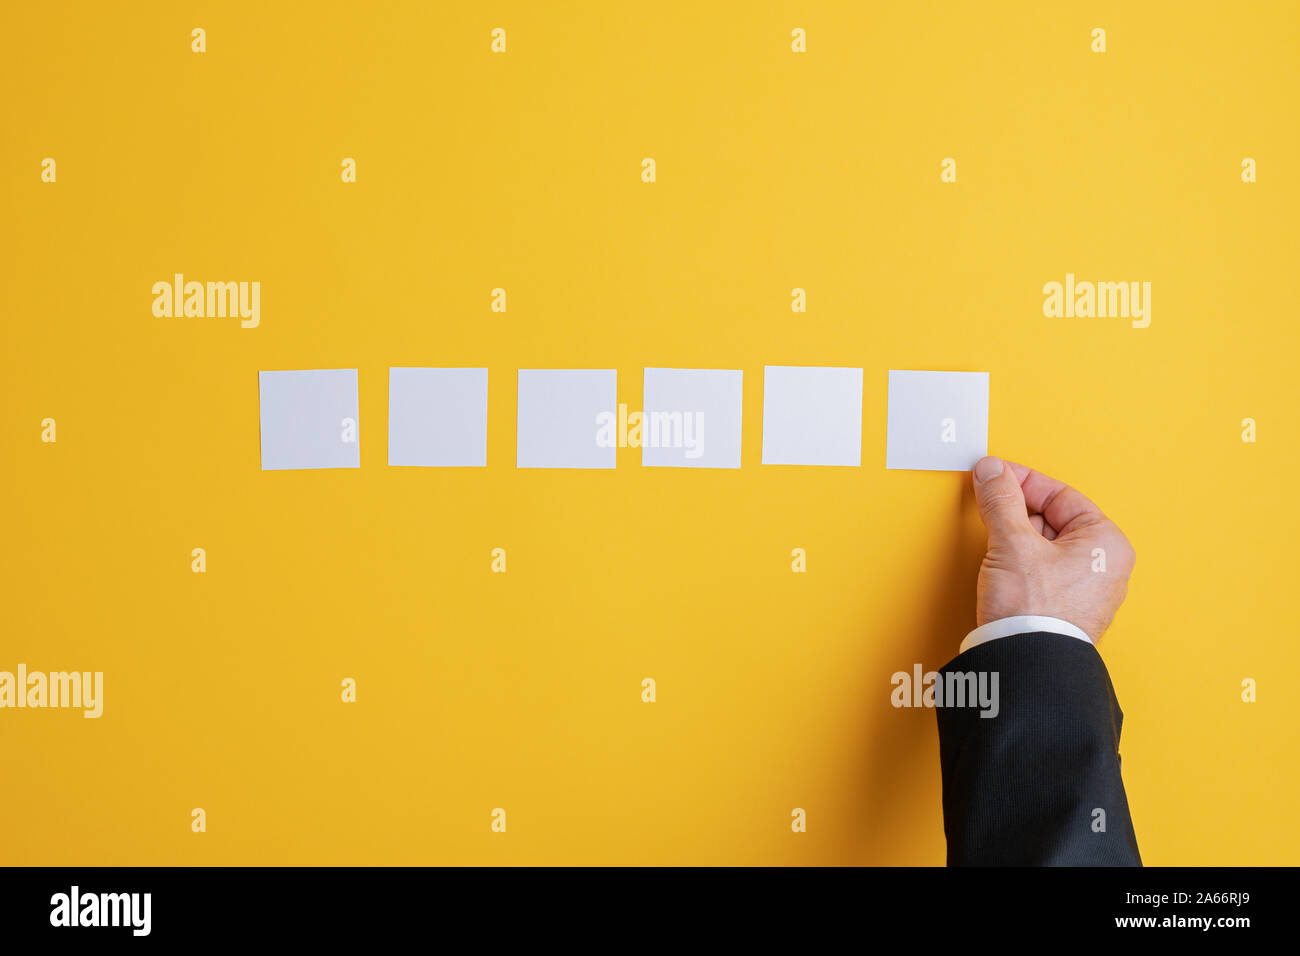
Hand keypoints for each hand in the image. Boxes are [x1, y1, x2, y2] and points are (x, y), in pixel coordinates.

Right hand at [971, 455, 1134, 641]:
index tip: (995, 475)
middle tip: (987, 501)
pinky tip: (1000, 565)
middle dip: (1016, 511)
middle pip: (1052, 520)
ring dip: (1015, 536)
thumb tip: (992, 471)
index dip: (1023, 481)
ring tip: (992, 537)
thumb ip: (1001, 500)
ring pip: (1045, 546)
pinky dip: (1019, 561)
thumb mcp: (1012, 542)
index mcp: (1106, 543)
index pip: (1061, 495)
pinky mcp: (1066, 610)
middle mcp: (1104, 566)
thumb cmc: (1034, 610)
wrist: (1027, 666)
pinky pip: (1043, 571)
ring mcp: (1086, 591)